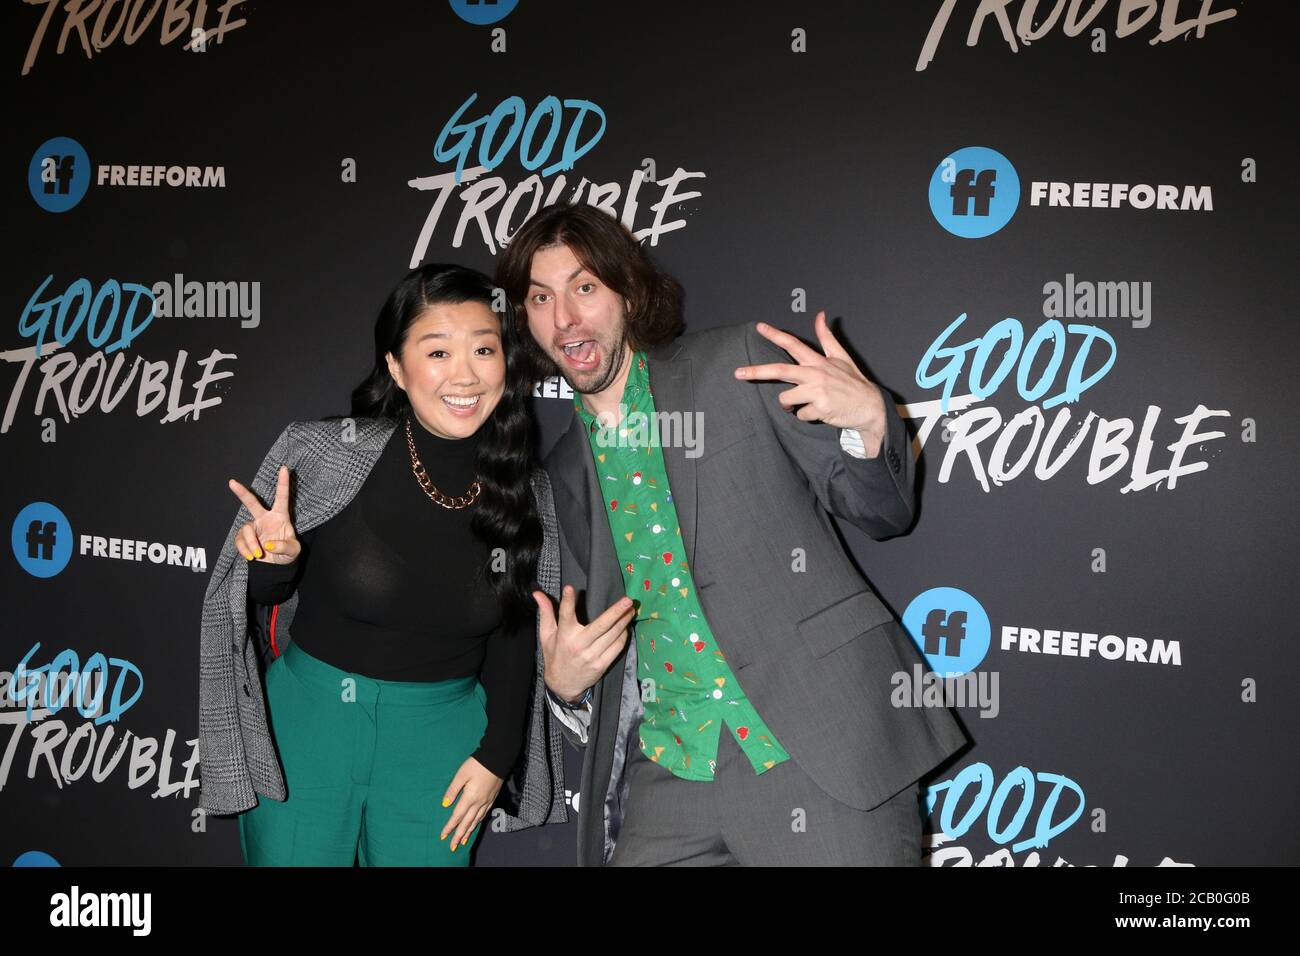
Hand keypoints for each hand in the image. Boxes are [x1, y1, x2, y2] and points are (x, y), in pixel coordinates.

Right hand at [227, 465, 300, 562]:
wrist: (275, 566)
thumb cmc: (288, 553)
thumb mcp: (293, 551)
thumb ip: (284, 547)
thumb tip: (268, 544)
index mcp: (280, 516)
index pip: (282, 498)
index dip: (283, 483)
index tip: (284, 468)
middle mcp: (265, 518)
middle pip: (252, 503)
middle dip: (242, 493)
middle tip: (231, 482)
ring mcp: (253, 527)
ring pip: (246, 530)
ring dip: (251, 544)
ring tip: (259, 555)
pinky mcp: (243, 537)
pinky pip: (239, 541)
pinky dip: (245, 550)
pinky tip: (251, 557)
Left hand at [440, 756, 502, 852]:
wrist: (498, 758)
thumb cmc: (477, 764)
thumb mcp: (461, 774)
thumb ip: (453, 790)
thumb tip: (445, 804)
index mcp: (470, 797)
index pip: (457, 816)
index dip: (450, 827)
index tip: (443, 836)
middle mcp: (479, 802)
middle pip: (467, 822)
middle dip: (459, 835)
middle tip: (453, 846)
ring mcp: (487, 801)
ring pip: (476, 820)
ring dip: (469, 831)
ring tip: (463, 840)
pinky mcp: (492, 798)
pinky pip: (484, 814)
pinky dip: (478, 822)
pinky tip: (475, 825)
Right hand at [534, 586, 633, 702]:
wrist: (562, 685)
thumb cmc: (555, 655)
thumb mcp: (546, 634)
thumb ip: (545, 612)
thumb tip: (537, 593)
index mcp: (564, 636)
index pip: (565, 615)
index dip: (567, 601)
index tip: (570, 588)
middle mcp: (579, 645)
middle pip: (601, 625)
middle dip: (616, 612)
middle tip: (628, 600)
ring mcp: (592, 656)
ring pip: (613, 635)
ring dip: (624, 621)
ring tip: (631, 610)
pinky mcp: (601, 664)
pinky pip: (617, 647)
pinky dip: (623, 636)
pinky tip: (625, 627)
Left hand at [734, 312, 886, 455]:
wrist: (870, 407)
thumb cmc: (853, 383)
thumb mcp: (841, 357)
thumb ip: (827, 337)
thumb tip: (820, 315)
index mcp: (818, 361)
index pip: (793, 344)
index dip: (775, 334)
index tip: (759, 327)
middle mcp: (815, 373)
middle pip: (780, 371)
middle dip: (756, 371)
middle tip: (737, 373)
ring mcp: (818, 391)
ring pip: (786, 399)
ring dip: (790, 405)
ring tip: (804, 403)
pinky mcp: (820, 408)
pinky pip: (800, 415)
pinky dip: (806, 416)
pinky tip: (820, 412)